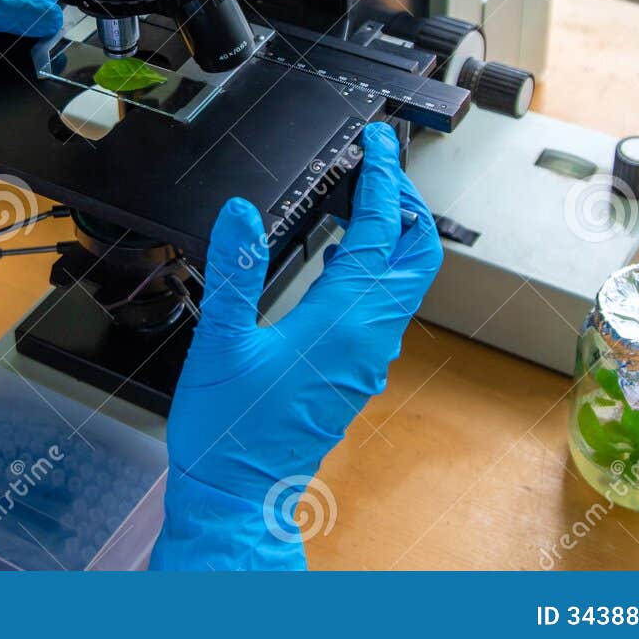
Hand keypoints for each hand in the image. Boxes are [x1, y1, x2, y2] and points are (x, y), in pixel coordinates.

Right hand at [150, 121, 442, 569]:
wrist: (239, 496)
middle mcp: (369, 338)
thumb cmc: (229, 429)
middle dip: (406, 203)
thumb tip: (241, 211)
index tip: (378, 142)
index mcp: (343, 321)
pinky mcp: (355, 373)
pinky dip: (377, 269)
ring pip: (406, 283)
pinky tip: (341, 261)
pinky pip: (385, 308)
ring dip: (394, 237)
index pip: (382, 232)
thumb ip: (233, 270)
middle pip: (417, 255)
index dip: (384, 178)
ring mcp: (367, 358)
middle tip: (379, 166)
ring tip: (360, 201)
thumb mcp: (220, 341)